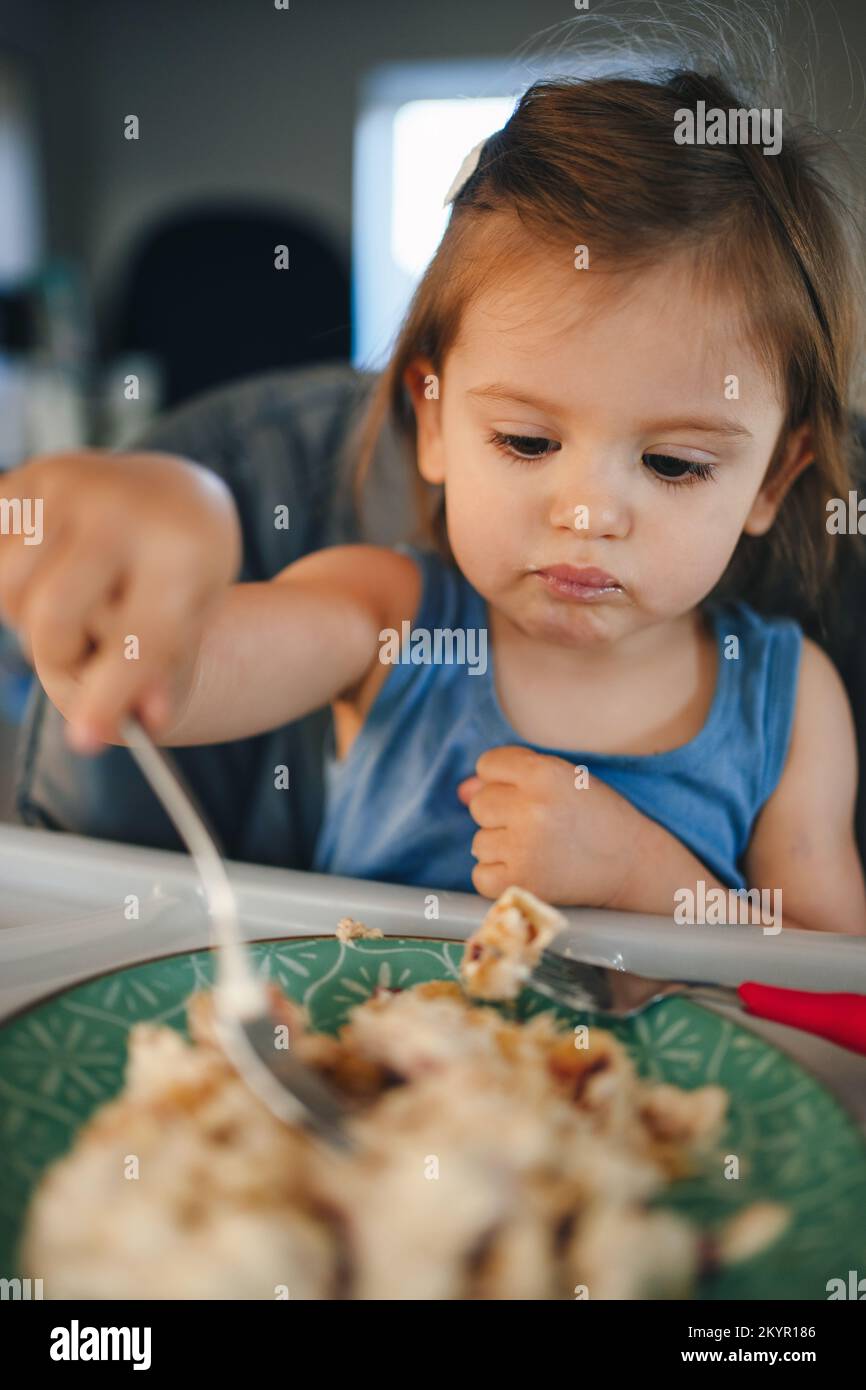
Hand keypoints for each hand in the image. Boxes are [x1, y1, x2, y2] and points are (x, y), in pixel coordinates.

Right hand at [0, 449, 240, 749]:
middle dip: (57, 650)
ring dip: (25, 615)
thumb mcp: (196, 617)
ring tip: (66, 602)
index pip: (141, 637)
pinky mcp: (30, 479)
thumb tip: (147, 719)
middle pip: (53, 614)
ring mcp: (69, 486)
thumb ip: (169, 670)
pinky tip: (45, 573)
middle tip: (79, 644)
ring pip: (8, 587)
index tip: (86, 740)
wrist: (175, 494)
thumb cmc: (184, 568)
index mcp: (182, 550)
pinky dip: (8, 579)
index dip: (111, 694)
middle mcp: (122, 509)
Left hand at [457, 744, 636, 906]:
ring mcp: (524, 848)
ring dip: (502, 848)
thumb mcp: (563, 781)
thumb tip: (461, 791)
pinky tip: (530, 871)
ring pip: (478, 841)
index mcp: (544, 773)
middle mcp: (531, 808)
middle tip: (539, 827)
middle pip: (480, 804)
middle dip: (502, 815)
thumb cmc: (598, 817)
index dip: (504, 780)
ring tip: (540, 850)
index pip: (488, 764)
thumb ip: (510, 778)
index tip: (529, 795)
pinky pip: (480, 876)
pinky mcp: (521, 884)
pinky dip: (499, 878)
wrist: (634, 866)